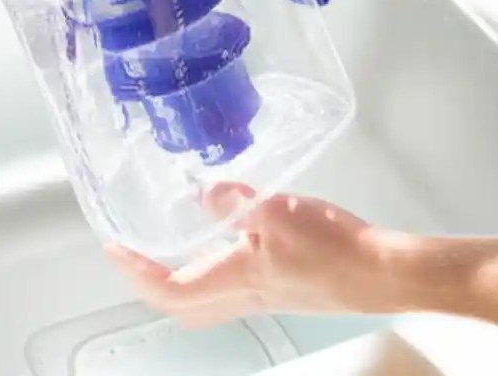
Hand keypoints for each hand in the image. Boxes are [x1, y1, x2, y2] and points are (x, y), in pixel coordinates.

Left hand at [105, 183, 411, 327]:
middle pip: (183, 304)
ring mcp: (265, 294)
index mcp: (235, 279)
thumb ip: (232, 200)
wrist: (382, 272)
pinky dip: (213, 268)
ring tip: (166, 247)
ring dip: (179, 277)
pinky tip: (224, 239)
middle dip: (150, 282)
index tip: (114, 248)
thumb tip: (203, 193)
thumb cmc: (336, 249)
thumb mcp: (275, 210)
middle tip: (133, 256)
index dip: (135, 271)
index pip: (169, 288)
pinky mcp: (284, 286)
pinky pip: (233, 287)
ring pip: (207, 298)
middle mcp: (245, 295)